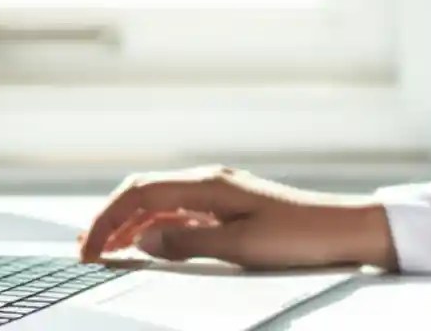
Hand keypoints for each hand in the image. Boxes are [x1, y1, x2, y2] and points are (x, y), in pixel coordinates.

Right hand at [79, 166, 396, 270]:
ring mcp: (219, 193)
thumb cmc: (299, 237)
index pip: (139, 194)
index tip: (88, 249)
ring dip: (130, 224)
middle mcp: (209, 182)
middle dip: (110, 218)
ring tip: (105, 248)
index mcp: (208, 184)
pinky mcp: (229, 208)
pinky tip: (148, 243)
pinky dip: (154, 227)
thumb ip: (187, 242)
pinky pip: (179, 213)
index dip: (107, 220)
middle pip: (143, 192)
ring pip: (159, 202)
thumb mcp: (241, 247)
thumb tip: (142, 238)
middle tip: (86, 250)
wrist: (344, 229)